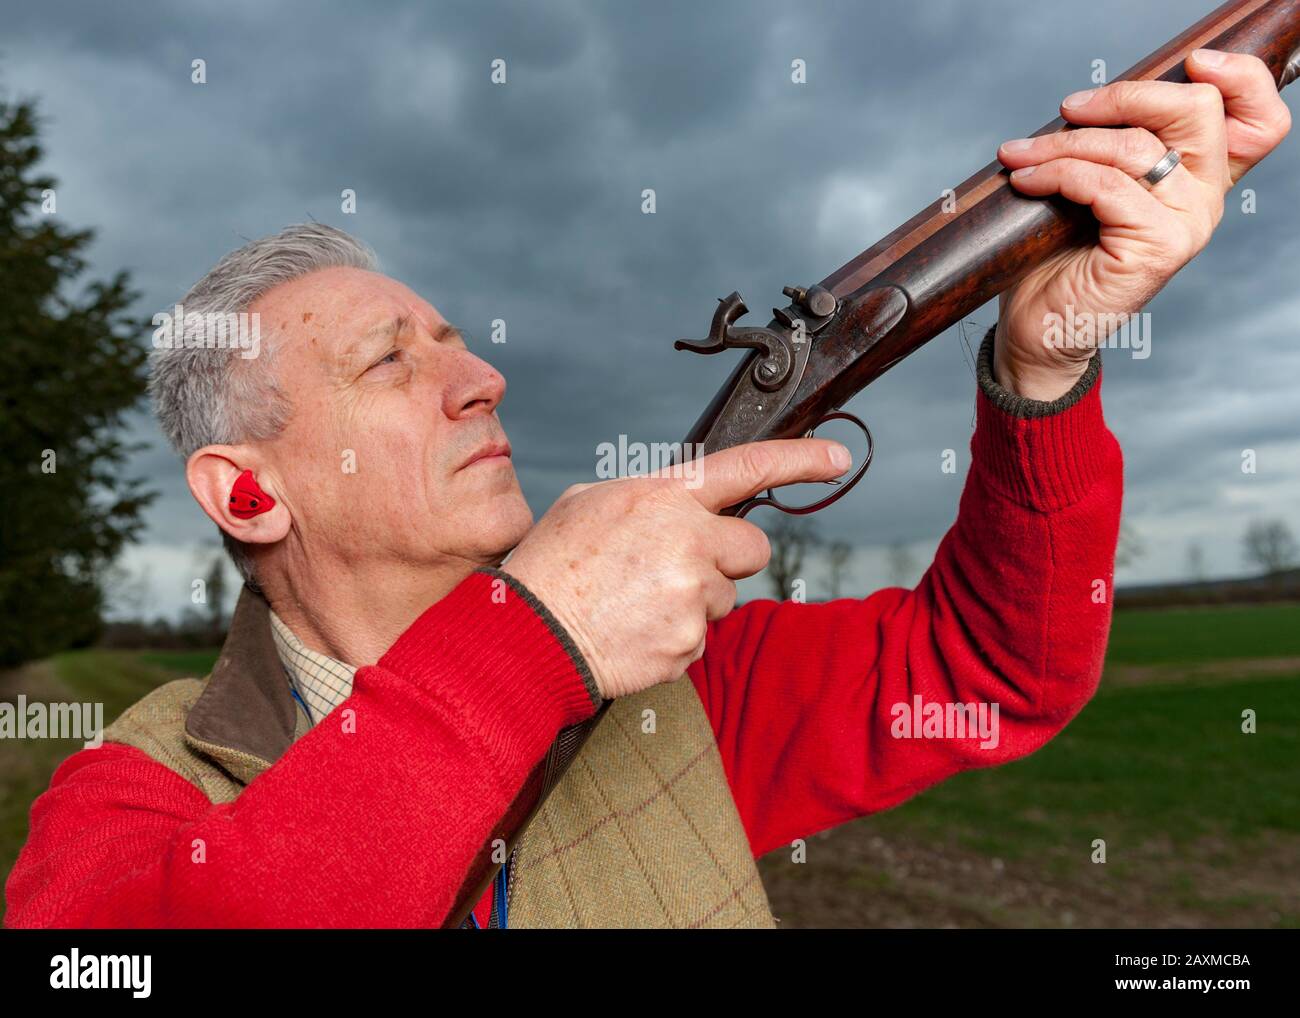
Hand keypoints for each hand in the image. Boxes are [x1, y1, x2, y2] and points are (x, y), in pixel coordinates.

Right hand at [503, 438, 850, 698]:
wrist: (527, 636)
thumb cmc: (552, 565)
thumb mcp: (589, 503)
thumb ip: (647, 498)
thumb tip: (676, 508)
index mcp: (664, 497)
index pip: (746, 467)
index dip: (800, 460)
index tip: (838, 458)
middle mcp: (688, 540)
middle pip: (752, 546)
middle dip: (726, 558)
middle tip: (675, 569)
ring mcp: (692, 595)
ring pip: (725, 597)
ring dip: (694, 601)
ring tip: (636, 603)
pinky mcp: (689, 642)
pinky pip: (701, 637)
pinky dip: (674, 637)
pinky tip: (634, 629)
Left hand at [993, 49, 1291, 399]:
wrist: (1041, 328)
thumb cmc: (1059, 258)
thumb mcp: (1093, 189)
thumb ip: (1115, 147)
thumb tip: (1090, 99)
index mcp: (1200, 180)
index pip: (1257, 120)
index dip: (1240, 78)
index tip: (1193, 62)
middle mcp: (1205, 200)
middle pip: (1197, 111)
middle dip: (1126, 96)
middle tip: (1070, 108)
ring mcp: (1187, 225)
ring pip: (1133, 147)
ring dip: (1065, 142)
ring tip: (1019, 155)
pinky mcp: (1157, 248)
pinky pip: (1106, 185)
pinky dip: (1058, 173)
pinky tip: (1025, 180)